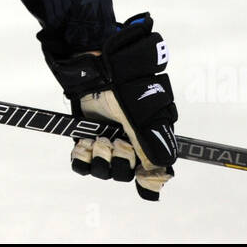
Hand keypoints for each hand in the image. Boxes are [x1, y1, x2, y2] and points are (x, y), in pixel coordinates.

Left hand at [50, 13, 178, 199]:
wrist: (93, 67)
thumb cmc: (122, 84)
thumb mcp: (140, 114)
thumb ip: (151, 143)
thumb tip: (164, 174)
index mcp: (148, 137)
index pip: (152, 172)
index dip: (147, 179)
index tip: (140, 175)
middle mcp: (127, 143)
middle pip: (125, 174)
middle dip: (120, 162)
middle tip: (114, 141)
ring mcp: (105, 141)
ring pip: (103, 171)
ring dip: (100, 159)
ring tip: (98, 140)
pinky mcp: (84, 139)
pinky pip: (82, 165)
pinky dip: (82, 159)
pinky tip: (83, 145)